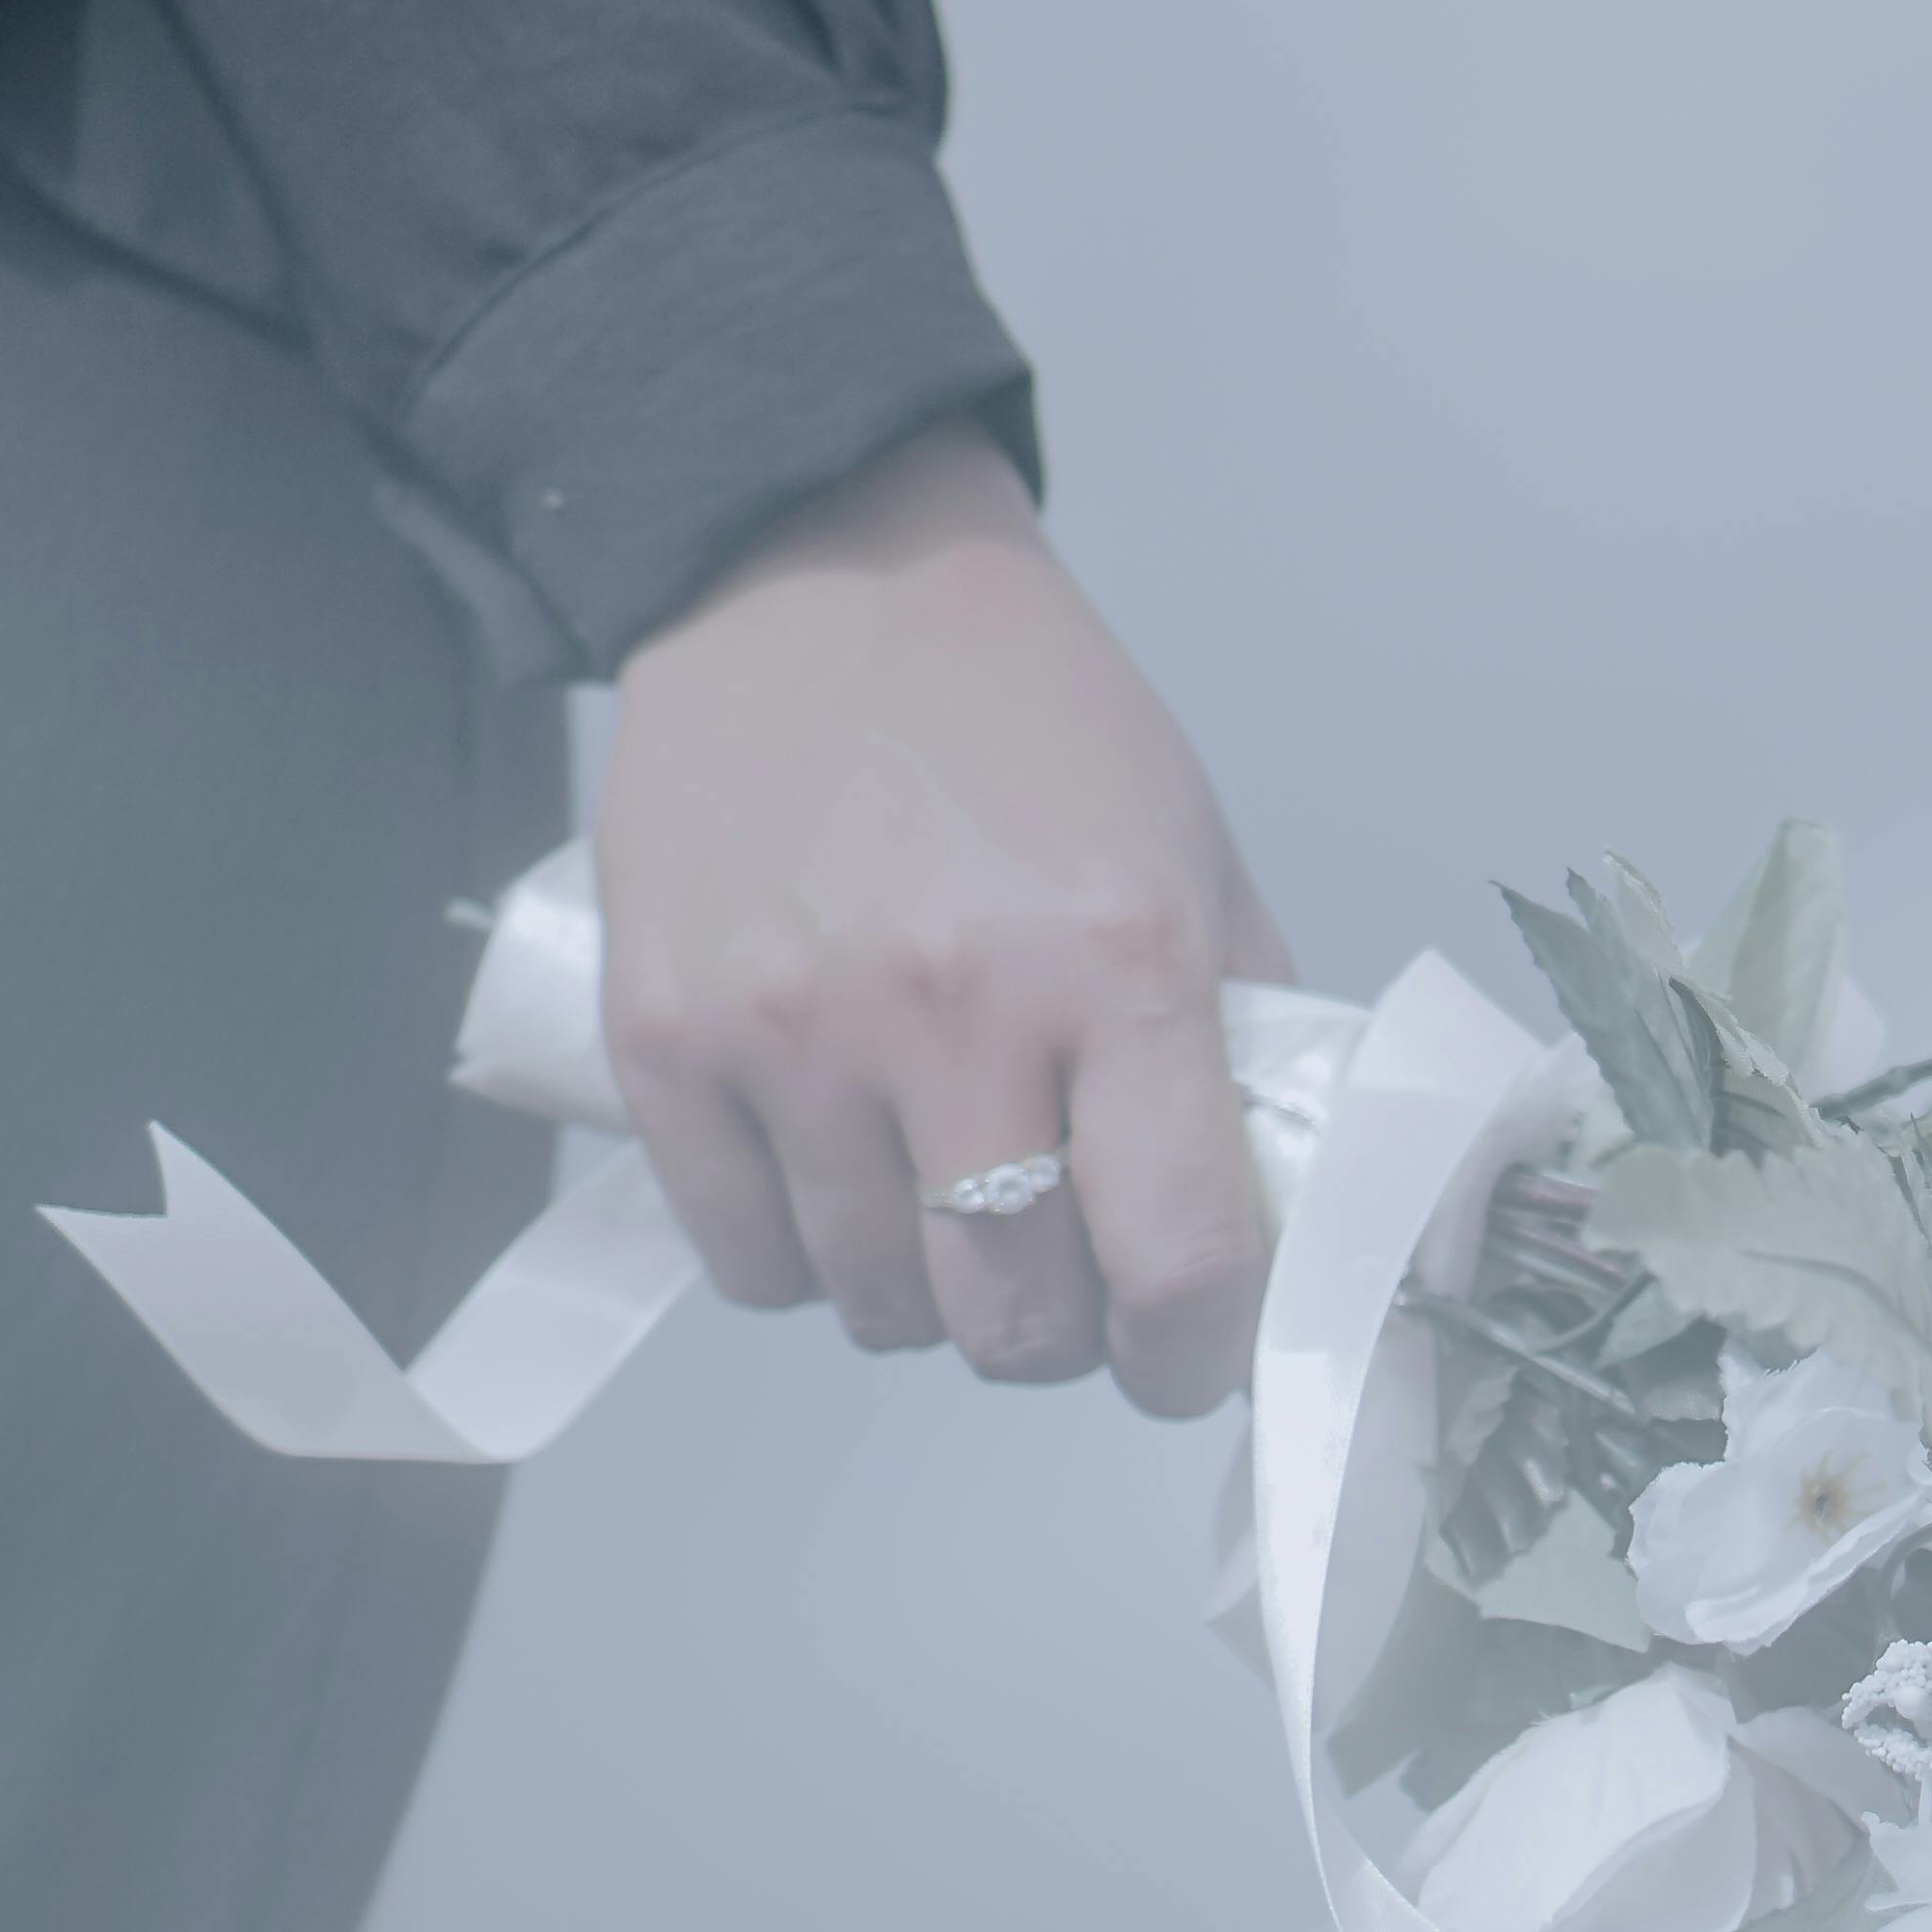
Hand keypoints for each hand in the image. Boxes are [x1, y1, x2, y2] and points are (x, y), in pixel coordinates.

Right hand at [593, 423, 1290, 1414]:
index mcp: (1121, 960)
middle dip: (1054, 1336)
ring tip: (940, 1202)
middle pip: (1010, 1318)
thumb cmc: (1023, 720)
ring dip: (923, 1297)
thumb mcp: (1188, 854)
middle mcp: (952, 1005)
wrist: (822, 573)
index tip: (1183, 1354)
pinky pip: (742, 1255)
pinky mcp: (665, 1037)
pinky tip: (836, 1177)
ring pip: (871, 1304)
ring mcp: (791, 1029)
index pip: (1177, 1263)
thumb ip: (1232, 1044)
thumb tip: (1265, 1229)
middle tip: (1060, 1277)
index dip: (1190, 1358)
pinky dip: (800, 1257)